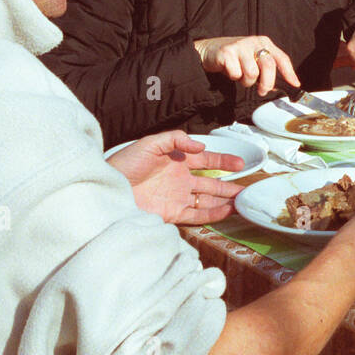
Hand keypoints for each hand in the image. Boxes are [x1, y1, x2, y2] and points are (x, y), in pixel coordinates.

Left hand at [107, 130, 244, 224]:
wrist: (107, 187)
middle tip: (247, 189)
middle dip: (229, 186)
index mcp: (177, 161)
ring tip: (242, 202)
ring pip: (207, 199)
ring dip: (224, 201)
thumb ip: (176, 140)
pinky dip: (213, 214)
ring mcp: (177, 197)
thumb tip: (201, 147)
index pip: (206, 160)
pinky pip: (197, 214)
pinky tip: (226, 211)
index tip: (240, 164)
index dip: (223, 162)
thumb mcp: (149, 144)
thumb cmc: (124, 163)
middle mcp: (180, 180)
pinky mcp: (171, 213)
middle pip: (211, 183)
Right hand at [194, 35, 299, 95]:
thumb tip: (281, 86)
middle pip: (269, 66)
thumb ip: (266, 70)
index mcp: (264, 43)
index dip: (289, 73)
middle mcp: (254, 42)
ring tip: (240, 76)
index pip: (281, 58)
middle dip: (267, 83)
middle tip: (262, 91)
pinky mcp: (227, 52)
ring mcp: (240, 46)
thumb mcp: (254, 60)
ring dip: (246, 81)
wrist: (209, 50)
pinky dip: (234, 77)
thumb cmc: (235, 58)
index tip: (295, 85)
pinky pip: (236, 74)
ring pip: (252, 73)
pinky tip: (230, 71)